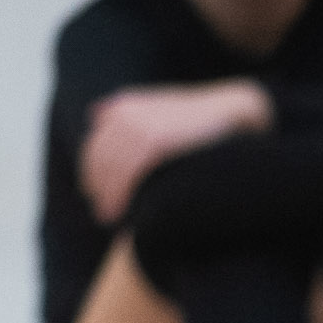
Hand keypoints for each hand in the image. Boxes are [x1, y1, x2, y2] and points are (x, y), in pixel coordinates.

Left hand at [82, 81, 268, 222]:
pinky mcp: (153, 140)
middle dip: (97, 186)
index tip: (94, 193)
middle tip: (102, 212)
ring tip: (110, 217)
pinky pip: (126, 173)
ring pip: (109, 169)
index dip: (91, 172)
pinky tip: (123, 211)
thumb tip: (94, 114)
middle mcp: (124, 114)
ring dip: (107, 195)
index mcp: (122, 106)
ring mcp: (137, 126)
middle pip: (97, 159)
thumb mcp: (159, 105)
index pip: (93, 146)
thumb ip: (129, 110)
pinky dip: (120, 194)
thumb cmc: (199, 117)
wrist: (231, 111)